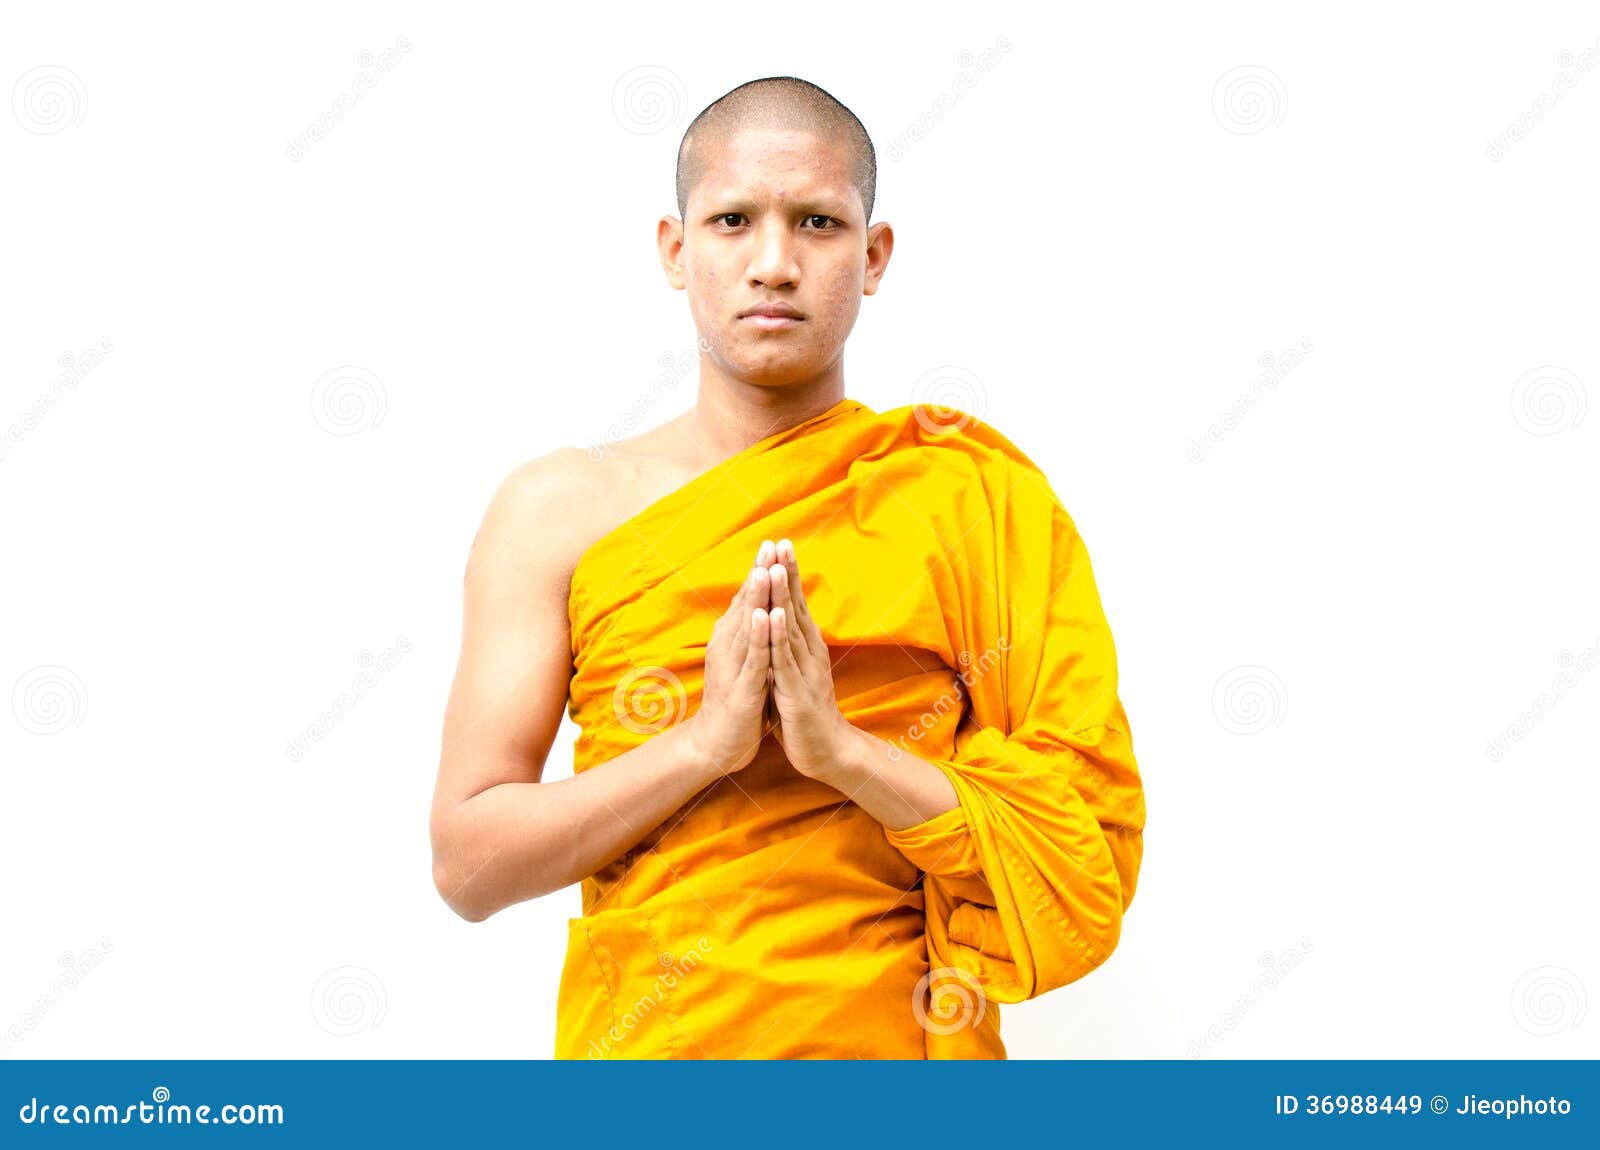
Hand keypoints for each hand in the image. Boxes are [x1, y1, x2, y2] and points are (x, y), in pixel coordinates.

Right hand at [684, 540, 774, 776]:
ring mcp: (733, 667)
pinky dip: (756, 636)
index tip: (774, 543)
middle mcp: (729, 647)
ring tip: (764, 569)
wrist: (717, 744)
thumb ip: (751, 635)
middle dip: (759, 573)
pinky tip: (761, 616)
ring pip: (746, 625)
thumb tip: (759, 607)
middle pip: (746, 604)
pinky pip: (751, 658)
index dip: (761, 571)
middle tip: (770, 543)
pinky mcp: (741, 688)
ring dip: (755, 597)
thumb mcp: (747, 661)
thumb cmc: (736, 701)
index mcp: (734, 640)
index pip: (749, 599)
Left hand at [765, 537, 851, 780]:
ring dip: (782, 596)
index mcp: (805, 646)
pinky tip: (774, 615)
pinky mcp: (795, 690)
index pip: (795, 603)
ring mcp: (804, 669)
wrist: (827, 750)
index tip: (779, 544)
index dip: (787, 574)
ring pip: (790, 626)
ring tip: (774, 567)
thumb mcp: (793, 671)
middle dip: (786, 573)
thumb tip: (777, 621)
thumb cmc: (806, 711)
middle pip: (795, 605)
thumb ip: (787, 647)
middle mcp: (808, 651)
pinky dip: (779, 636)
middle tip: (780, 541)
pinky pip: (785, 659)